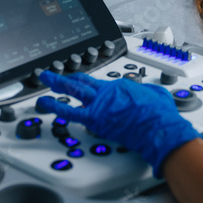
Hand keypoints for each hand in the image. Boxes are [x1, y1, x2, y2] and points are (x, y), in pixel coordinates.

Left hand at [36, 71, 200, 176]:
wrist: (158, 127)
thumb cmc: (159, 114)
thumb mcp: (154, 95)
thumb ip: (144, 93)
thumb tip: (146, 94)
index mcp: (119, 86)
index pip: (96, 84)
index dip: (85, 82)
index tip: (79, 83)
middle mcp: (106, 93)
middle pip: (80, 82)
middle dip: (63, 78)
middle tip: (50, 75)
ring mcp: (99, 105)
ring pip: (72, 91)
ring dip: (56, 84)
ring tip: (44, 82)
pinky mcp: (95, 120)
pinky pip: (71, 111)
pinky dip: (57, 106)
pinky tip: (46, 104)